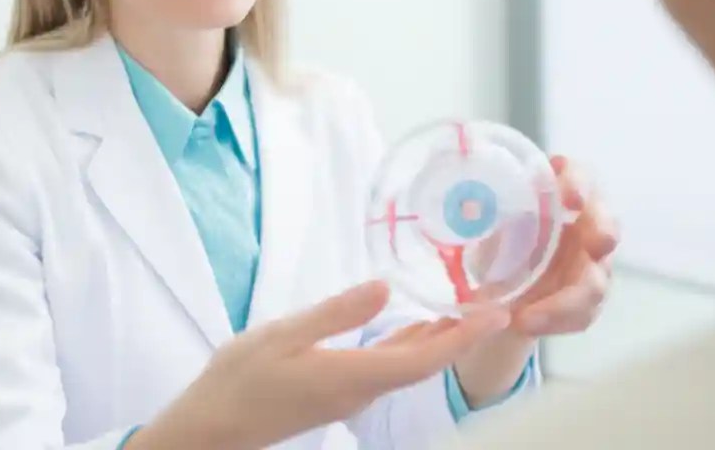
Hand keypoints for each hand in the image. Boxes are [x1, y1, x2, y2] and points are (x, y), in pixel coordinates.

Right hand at [126, 280, 509, 449]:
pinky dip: (412, 343)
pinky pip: (391, 367)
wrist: (214, 427)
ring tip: (467, 305)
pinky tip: (417, 324)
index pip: (424, 358)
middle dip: (464, 335)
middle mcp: (362, 391)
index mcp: (353, 376)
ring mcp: (352, 394)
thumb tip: (384, 287)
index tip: (500, 314)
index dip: (465, 337)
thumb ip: (336, 313)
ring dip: (441, 339)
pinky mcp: (339, 391)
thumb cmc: (241, 380)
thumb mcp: (283, 335)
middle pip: (426, 364)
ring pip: (410, 366)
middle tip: (495, 299)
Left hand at [453, 155, 619, 406]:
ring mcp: (588, 266)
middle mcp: (582, 227)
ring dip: (565, 300)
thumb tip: (440, 163)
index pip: (579, 177)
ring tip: (526, 317)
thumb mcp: (479, 218)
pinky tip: (527, 324)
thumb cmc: (492, 239)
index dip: (578, 184)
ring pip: (595, 281)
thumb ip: (471, 199)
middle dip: (602, 233)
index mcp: (558, 195)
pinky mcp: (584, 301)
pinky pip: (581, 314)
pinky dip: (554, 321)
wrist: (494, 288)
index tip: (568, 198)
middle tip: (594, 245)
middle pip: (605, 225)